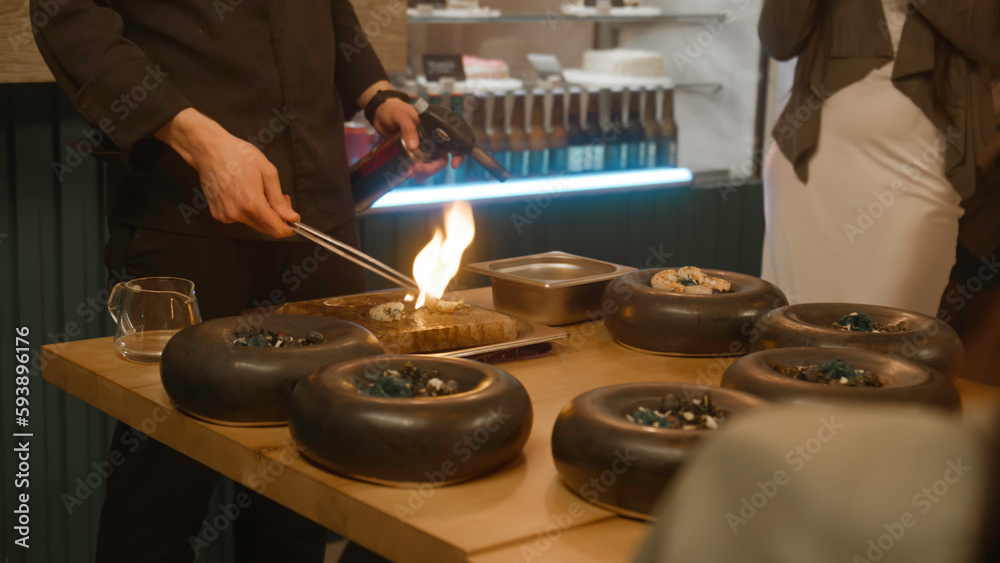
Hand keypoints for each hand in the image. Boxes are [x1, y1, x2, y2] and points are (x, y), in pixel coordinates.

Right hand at [156, 108, 297, 237]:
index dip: (288, 228)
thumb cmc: (238, 156)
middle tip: (280, 198)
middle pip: (265, 229)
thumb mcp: (267, 172)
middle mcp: (237, 214)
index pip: (276, 229)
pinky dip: (247, 211)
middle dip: (277, 218)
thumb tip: (290, 218)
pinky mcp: (218, 214)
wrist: (209, 150)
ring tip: (261, 192)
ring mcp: (226, 215)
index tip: (294, 221)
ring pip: (253, 224)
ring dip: (263, 214)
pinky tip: (245, 193)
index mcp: (251, 204)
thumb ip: (279, 199)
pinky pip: (240, 219)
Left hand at [372, 98, 465, 181]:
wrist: (379, 114)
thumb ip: (408, 127)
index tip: (453, 165)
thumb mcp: (400, 115)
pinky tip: (407, 173)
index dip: (458, 155)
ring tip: (409, 172)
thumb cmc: (393, 110)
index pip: (454, 142)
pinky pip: (420, 169)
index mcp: (435, 128)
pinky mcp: (414, 156)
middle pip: (441, 160)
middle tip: (417, 169)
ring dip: (423, 174)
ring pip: (431, 167)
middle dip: (431, 168)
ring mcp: (424, 149)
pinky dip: (416, 174)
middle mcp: (433, 140)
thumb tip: (415, 146)